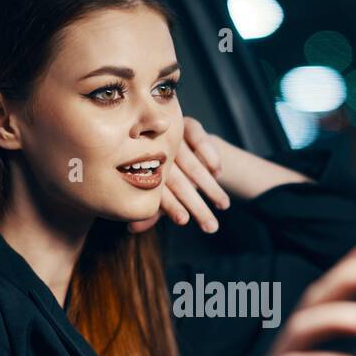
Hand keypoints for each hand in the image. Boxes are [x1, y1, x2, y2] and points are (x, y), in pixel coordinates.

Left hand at [128, 117, 230, 233]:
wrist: (187, 147)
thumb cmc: (169, 175)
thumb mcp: (164, 193)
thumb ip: (152, 211)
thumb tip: (132, 229)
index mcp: (144, 170)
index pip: (159, 192)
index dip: (172, 208)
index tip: (184, 221)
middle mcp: (156, 153)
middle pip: (178, 183)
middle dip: (196, 206)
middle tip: (211, 227)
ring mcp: (173, 139)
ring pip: (192, 165)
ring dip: (210, 187)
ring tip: (223, 205)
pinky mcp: (189, 126)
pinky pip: (200, 140)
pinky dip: (211, 157)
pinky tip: (218, 174)